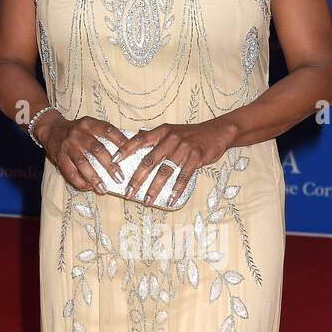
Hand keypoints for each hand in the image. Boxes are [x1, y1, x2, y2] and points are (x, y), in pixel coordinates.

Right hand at [36, 112, 128, 193]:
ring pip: (83, 163)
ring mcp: (68, 146)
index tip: (131, 152)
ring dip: (95, 178)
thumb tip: (125, 149)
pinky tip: (89, 187)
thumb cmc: (76, 130)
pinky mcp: (60, 158)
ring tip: (104, 189)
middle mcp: (78, 134)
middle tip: (119, 178)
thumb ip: (103, 134)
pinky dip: (80, 182)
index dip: (120, 140)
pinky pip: (70, 173)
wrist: (51, 129)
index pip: (107, 130)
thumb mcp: (89, 125)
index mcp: (89, 124)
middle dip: (110, 166)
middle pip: (97, 149)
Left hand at [114, 119, 235, 207]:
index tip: (113, 161)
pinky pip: (184, 176)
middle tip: (128, 194)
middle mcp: (170, 138)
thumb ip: (155, 137)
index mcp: (162, 132)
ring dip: (154, 188)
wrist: (217, 131)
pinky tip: (170, 199)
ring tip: (147, 201)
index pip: (139, 140)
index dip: (125, 150)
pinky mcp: (196, 157)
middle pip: (149, 161)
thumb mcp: (172, 130)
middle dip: (137, 179)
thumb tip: (135, 139)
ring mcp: (184, 148)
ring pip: (165, 171)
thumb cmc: (191, 134)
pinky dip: (176, 189)